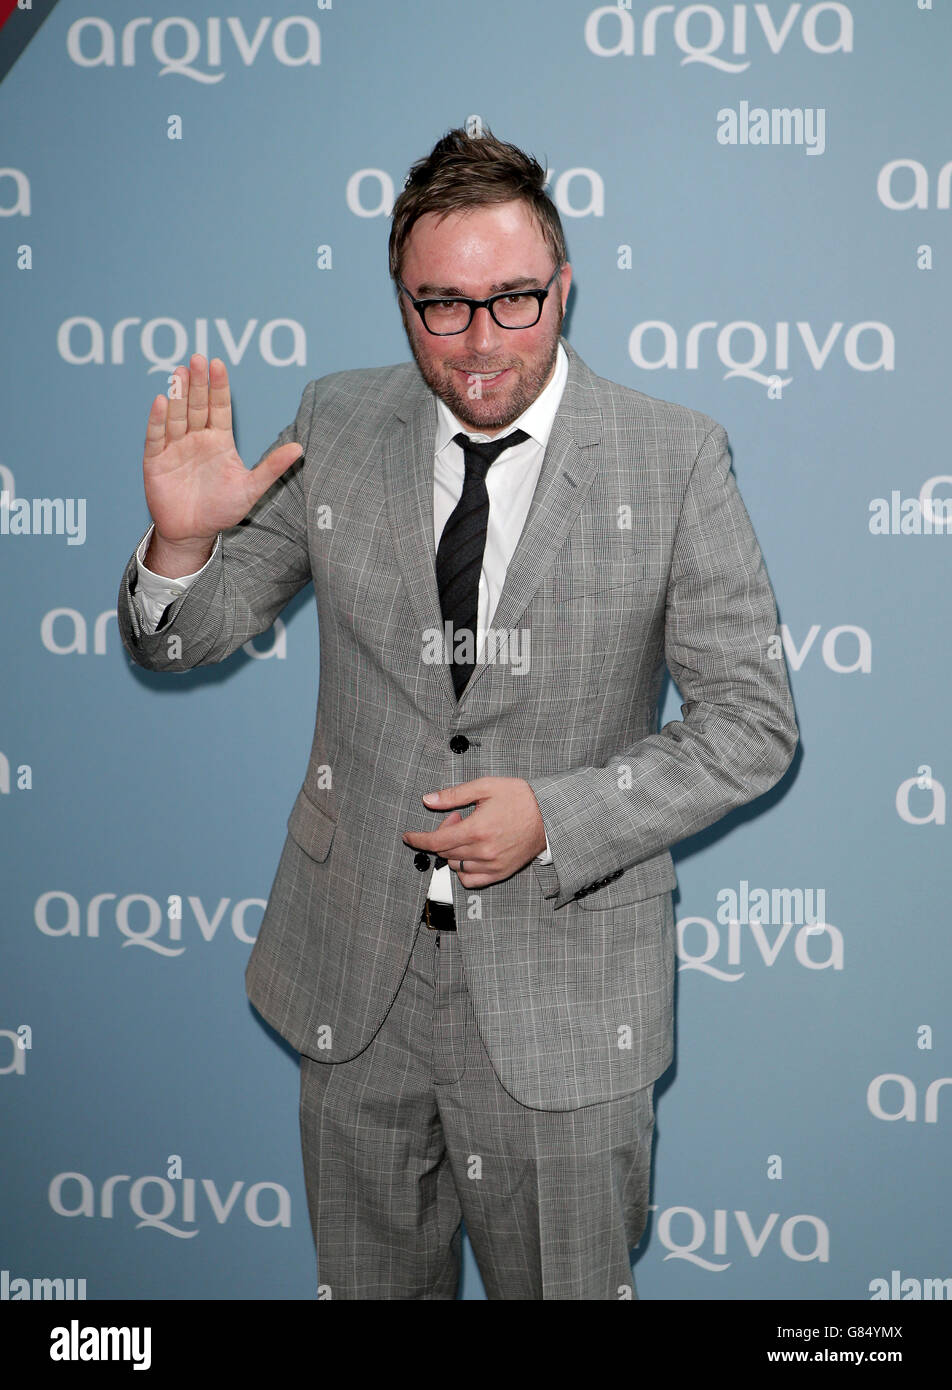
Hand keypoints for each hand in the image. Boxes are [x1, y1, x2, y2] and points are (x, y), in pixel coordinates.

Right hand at [142, 354, 302, 574]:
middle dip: (198, 383)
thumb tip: (300, 448)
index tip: (218, 364)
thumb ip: (272, 467)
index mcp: (219, 440)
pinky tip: (161, 401)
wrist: (194, 533)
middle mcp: (197, 438)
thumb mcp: (251, 488)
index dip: (218, 386)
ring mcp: (175, 447)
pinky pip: (156, 436)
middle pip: (197, 405)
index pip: (219, 407)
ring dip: (177, 395)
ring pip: (177, 416)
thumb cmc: (222, 510)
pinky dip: (159, 420)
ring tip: (180, 373)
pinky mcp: (156, 460)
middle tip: (197, 358)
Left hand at [402, 778, 546, 888]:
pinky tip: (469, 854)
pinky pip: (470, 879)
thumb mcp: (485, 787)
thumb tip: (428, 800)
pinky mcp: (500, 873)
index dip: (418, 840)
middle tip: (458, 817)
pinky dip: (462, 869)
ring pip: (455, 865)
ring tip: (469, 833)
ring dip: (453, 850)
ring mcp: (492, 865)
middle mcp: (482, 851)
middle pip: (445, 852)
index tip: (408, 837)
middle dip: (443, 834)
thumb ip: (453, 795)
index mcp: (476, 829)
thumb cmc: (520, 798)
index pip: (436, 842)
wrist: (549, 815)